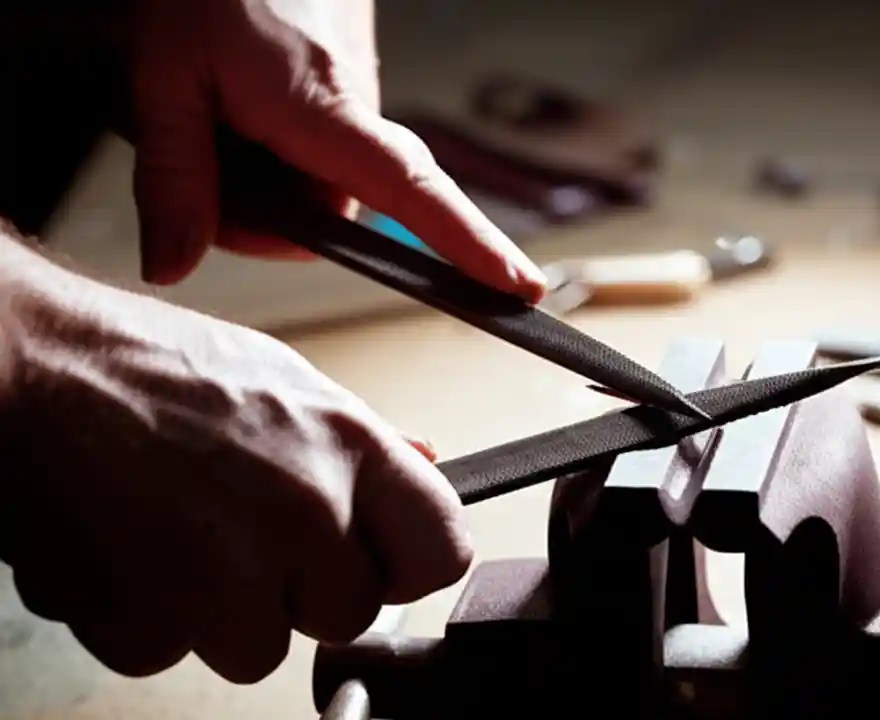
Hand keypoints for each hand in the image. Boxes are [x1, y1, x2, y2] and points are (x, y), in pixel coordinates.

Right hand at [0, 248, 470, 682]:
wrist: (25, 376)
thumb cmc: (147, 370)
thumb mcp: (284, 381)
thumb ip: (363, 444)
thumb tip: (426, 467)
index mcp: (348, 450)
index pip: (442, 552)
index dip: (409, 560)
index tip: (381, 558)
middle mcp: (303, 517)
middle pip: (352, 613)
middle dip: (305, 587)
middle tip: (248, 529)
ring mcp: (228, 579)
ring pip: (262, 648)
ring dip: (224, 610)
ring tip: (180, 532)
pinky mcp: (152, 626)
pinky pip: (176, 654)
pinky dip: (153, 619)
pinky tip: (133, 552)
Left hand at [127, 0, 545, 299]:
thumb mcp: (163, 81)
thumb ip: (175, 178)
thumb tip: (172, 266)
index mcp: (326, 109)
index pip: (414, 192)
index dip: (470, 245)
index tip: (517, 286)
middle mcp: (355, 109)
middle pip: (329, 211)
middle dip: (264, 215)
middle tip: (199, 174)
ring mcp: (352, 97)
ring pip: (315, 181)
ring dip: (262, 177)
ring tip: (209, 124)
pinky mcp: (341, 86)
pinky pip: (314, 146)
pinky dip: (271, 146)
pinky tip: (231, 108)